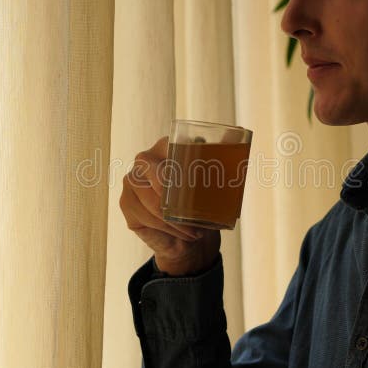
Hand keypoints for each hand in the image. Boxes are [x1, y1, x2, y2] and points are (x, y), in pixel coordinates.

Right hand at [119, 136, 220, 275]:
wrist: (188, 236)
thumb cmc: (202, 203)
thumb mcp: (215, 178)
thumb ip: (224, 153)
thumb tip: (241, 132)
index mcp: (164, 146)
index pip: (170, 147)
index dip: (182, 166)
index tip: (198, 185)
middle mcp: (144, 160)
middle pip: (153, 170)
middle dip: (173, 194)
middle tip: (193, 211)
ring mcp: (132, 181)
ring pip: (152, 200)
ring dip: (175, 219)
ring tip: (195, 230)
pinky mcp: (126, 203)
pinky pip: (146, 216)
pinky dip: (168, 228)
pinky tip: (183, 233)